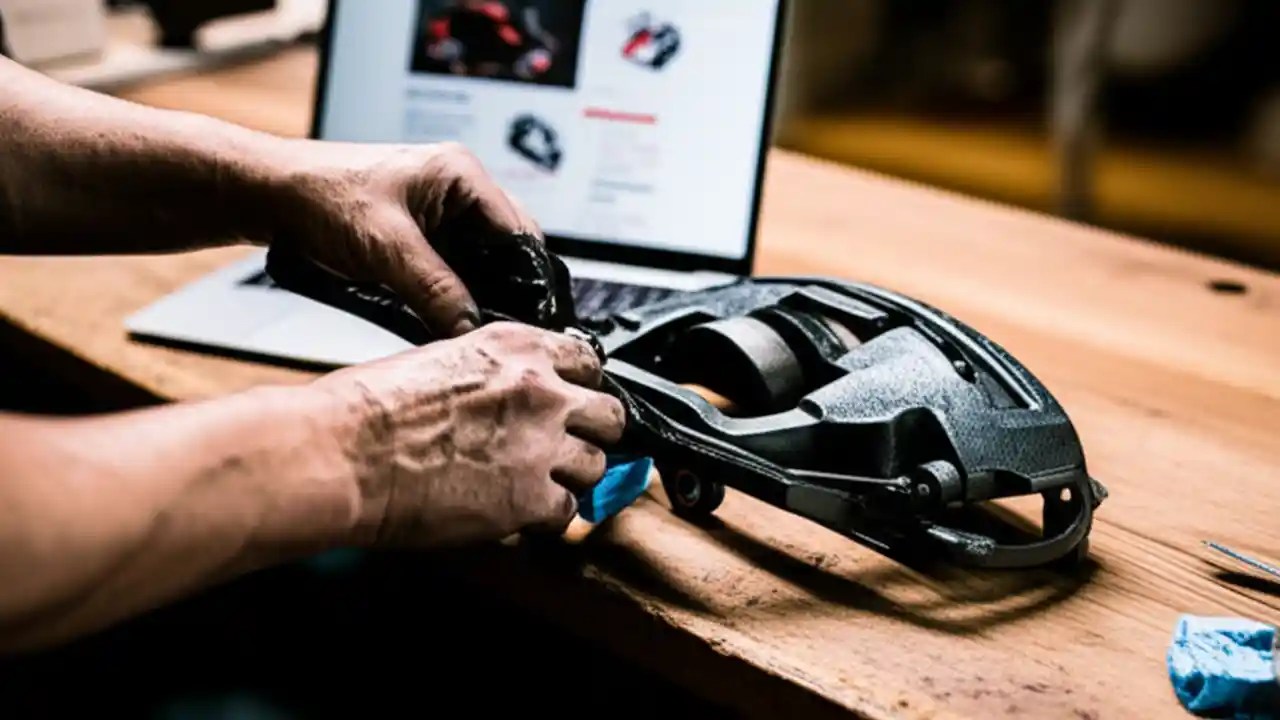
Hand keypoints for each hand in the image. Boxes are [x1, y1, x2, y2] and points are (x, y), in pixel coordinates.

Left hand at [269, 141, 540, 337]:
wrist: (270, 195)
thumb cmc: (321, 196)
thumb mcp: (386, 248)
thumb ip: (435, 290)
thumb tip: (471, 329)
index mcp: (461, 175)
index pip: (519, 232)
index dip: (528, 278)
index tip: (528, 319)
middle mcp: (458, 192)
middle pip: (506, 251)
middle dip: (505, 291)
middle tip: (503, 330)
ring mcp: (439, 216)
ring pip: (480, 266)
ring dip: (477, 297)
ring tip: (477, 331)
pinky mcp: (420, 239)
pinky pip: (452, 272)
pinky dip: (452, 298)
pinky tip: (450, 322)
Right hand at [311, 322, 625, 547]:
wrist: (343, 453)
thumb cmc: (370, 408)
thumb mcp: (440, 360)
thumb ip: (491, 374)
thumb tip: (505, 393)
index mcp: (517, 347)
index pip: (588, 362)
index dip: (579, 389)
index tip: (569, 405)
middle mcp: (541, 390)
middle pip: (609, 416)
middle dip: (589, 436)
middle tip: (562, 451)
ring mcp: (542, 444)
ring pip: (595, 468)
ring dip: (568, 480)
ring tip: (531, 487)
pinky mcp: (530, 498)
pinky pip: (566, 514)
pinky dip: (544, 519)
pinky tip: (514, 515)